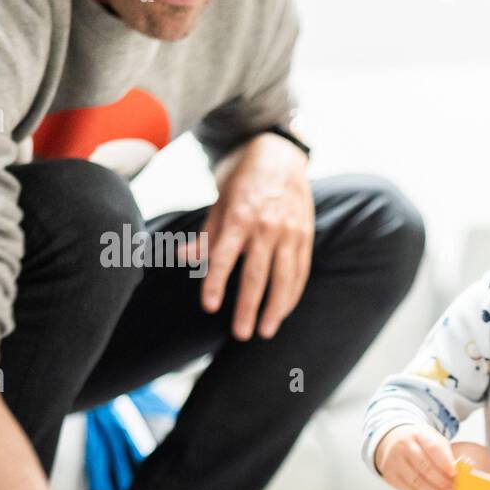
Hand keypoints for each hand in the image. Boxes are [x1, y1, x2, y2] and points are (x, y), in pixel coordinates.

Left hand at [189, 132, 313, 340]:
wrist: (280, 155)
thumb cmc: (243, 179)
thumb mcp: (219, 201)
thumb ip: (207, 234)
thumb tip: (184, 258)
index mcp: (239, 216)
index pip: (224, 257)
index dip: (215, 283)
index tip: (210, 307)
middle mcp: (267, 226)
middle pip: (257, 275)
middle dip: (249, 307)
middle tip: (241, 334)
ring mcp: (290, 232)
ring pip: (283, 278)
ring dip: (275, 308)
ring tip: (266, 331)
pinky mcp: (305, 236)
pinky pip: (300, 271)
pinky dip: (292, 293)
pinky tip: (283, 311)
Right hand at [376, 424, 456, 489]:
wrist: (393, 441)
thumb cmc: (419, 443)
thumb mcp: (434, 440)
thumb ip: (447, 454)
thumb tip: (463, 472)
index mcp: (418, 434)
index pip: (432, 448)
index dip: (444, 462)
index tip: (454, 474)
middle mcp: (403, 446)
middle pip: (424, 467)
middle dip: (441, 481)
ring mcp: (394, 461)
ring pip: (415, 481)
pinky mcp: (389, 475)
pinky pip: (407, 489)